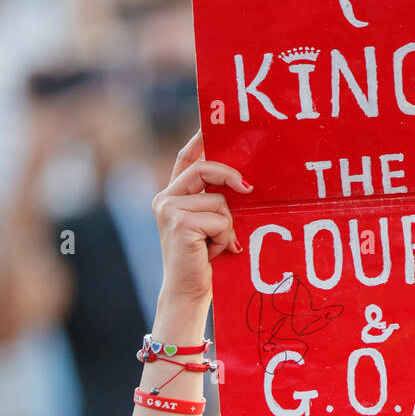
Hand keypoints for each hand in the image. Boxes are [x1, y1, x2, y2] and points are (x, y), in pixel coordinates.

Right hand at [153, 129, 252, 305]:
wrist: (188, 294)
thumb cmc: (204, 262)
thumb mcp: (211, 225)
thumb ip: (217, 201)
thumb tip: (244, 182)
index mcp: (172, 195)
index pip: (187, 157)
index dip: (201, 138)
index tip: (213, 121)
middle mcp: (165, 198)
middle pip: (205, 168)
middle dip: (231, 177)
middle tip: (249, 189)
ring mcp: (169, 208)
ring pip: (219, 201)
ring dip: (227, 227)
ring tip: (217, 246)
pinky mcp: (179, 222)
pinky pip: (220, 219)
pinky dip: (225, 239)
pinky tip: (213, 254)